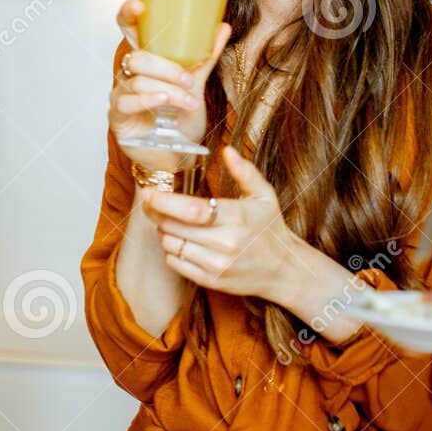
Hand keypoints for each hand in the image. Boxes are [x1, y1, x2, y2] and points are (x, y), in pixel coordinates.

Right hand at [109, 0, 230, 171]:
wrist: (177, 154)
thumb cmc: (180, 118)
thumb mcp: (197, 84)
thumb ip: (205, 56)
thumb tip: (222, 26)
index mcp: (146, 60)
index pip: (128, 30)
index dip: (129, 15)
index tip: (140, 6)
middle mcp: (129, 74)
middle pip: (137, 56)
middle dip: (166, 66)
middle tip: (189, 80)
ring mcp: (120, 94)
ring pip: (137, 79)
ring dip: (169, 89)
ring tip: (189, 101)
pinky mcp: (117, 116)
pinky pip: (127, 101)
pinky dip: (149, 99)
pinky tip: (164, 101)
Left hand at [143, 146, 299, 299]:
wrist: (282, 269)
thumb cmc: (270, 228)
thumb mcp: (263, 195)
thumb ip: (245, 172)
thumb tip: (227, 150)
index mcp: (236, 217)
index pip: (191, 209)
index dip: (164, 202)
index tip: (148, 193)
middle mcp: (225, 243)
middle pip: (174, 226)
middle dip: (156, 213)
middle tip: (151, 204)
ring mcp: (216, 264)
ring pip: (171, 245)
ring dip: (163, 231)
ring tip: (170, 222)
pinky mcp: (210, 280)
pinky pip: (175, 263)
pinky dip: (171, 250)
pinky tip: (180, 241)